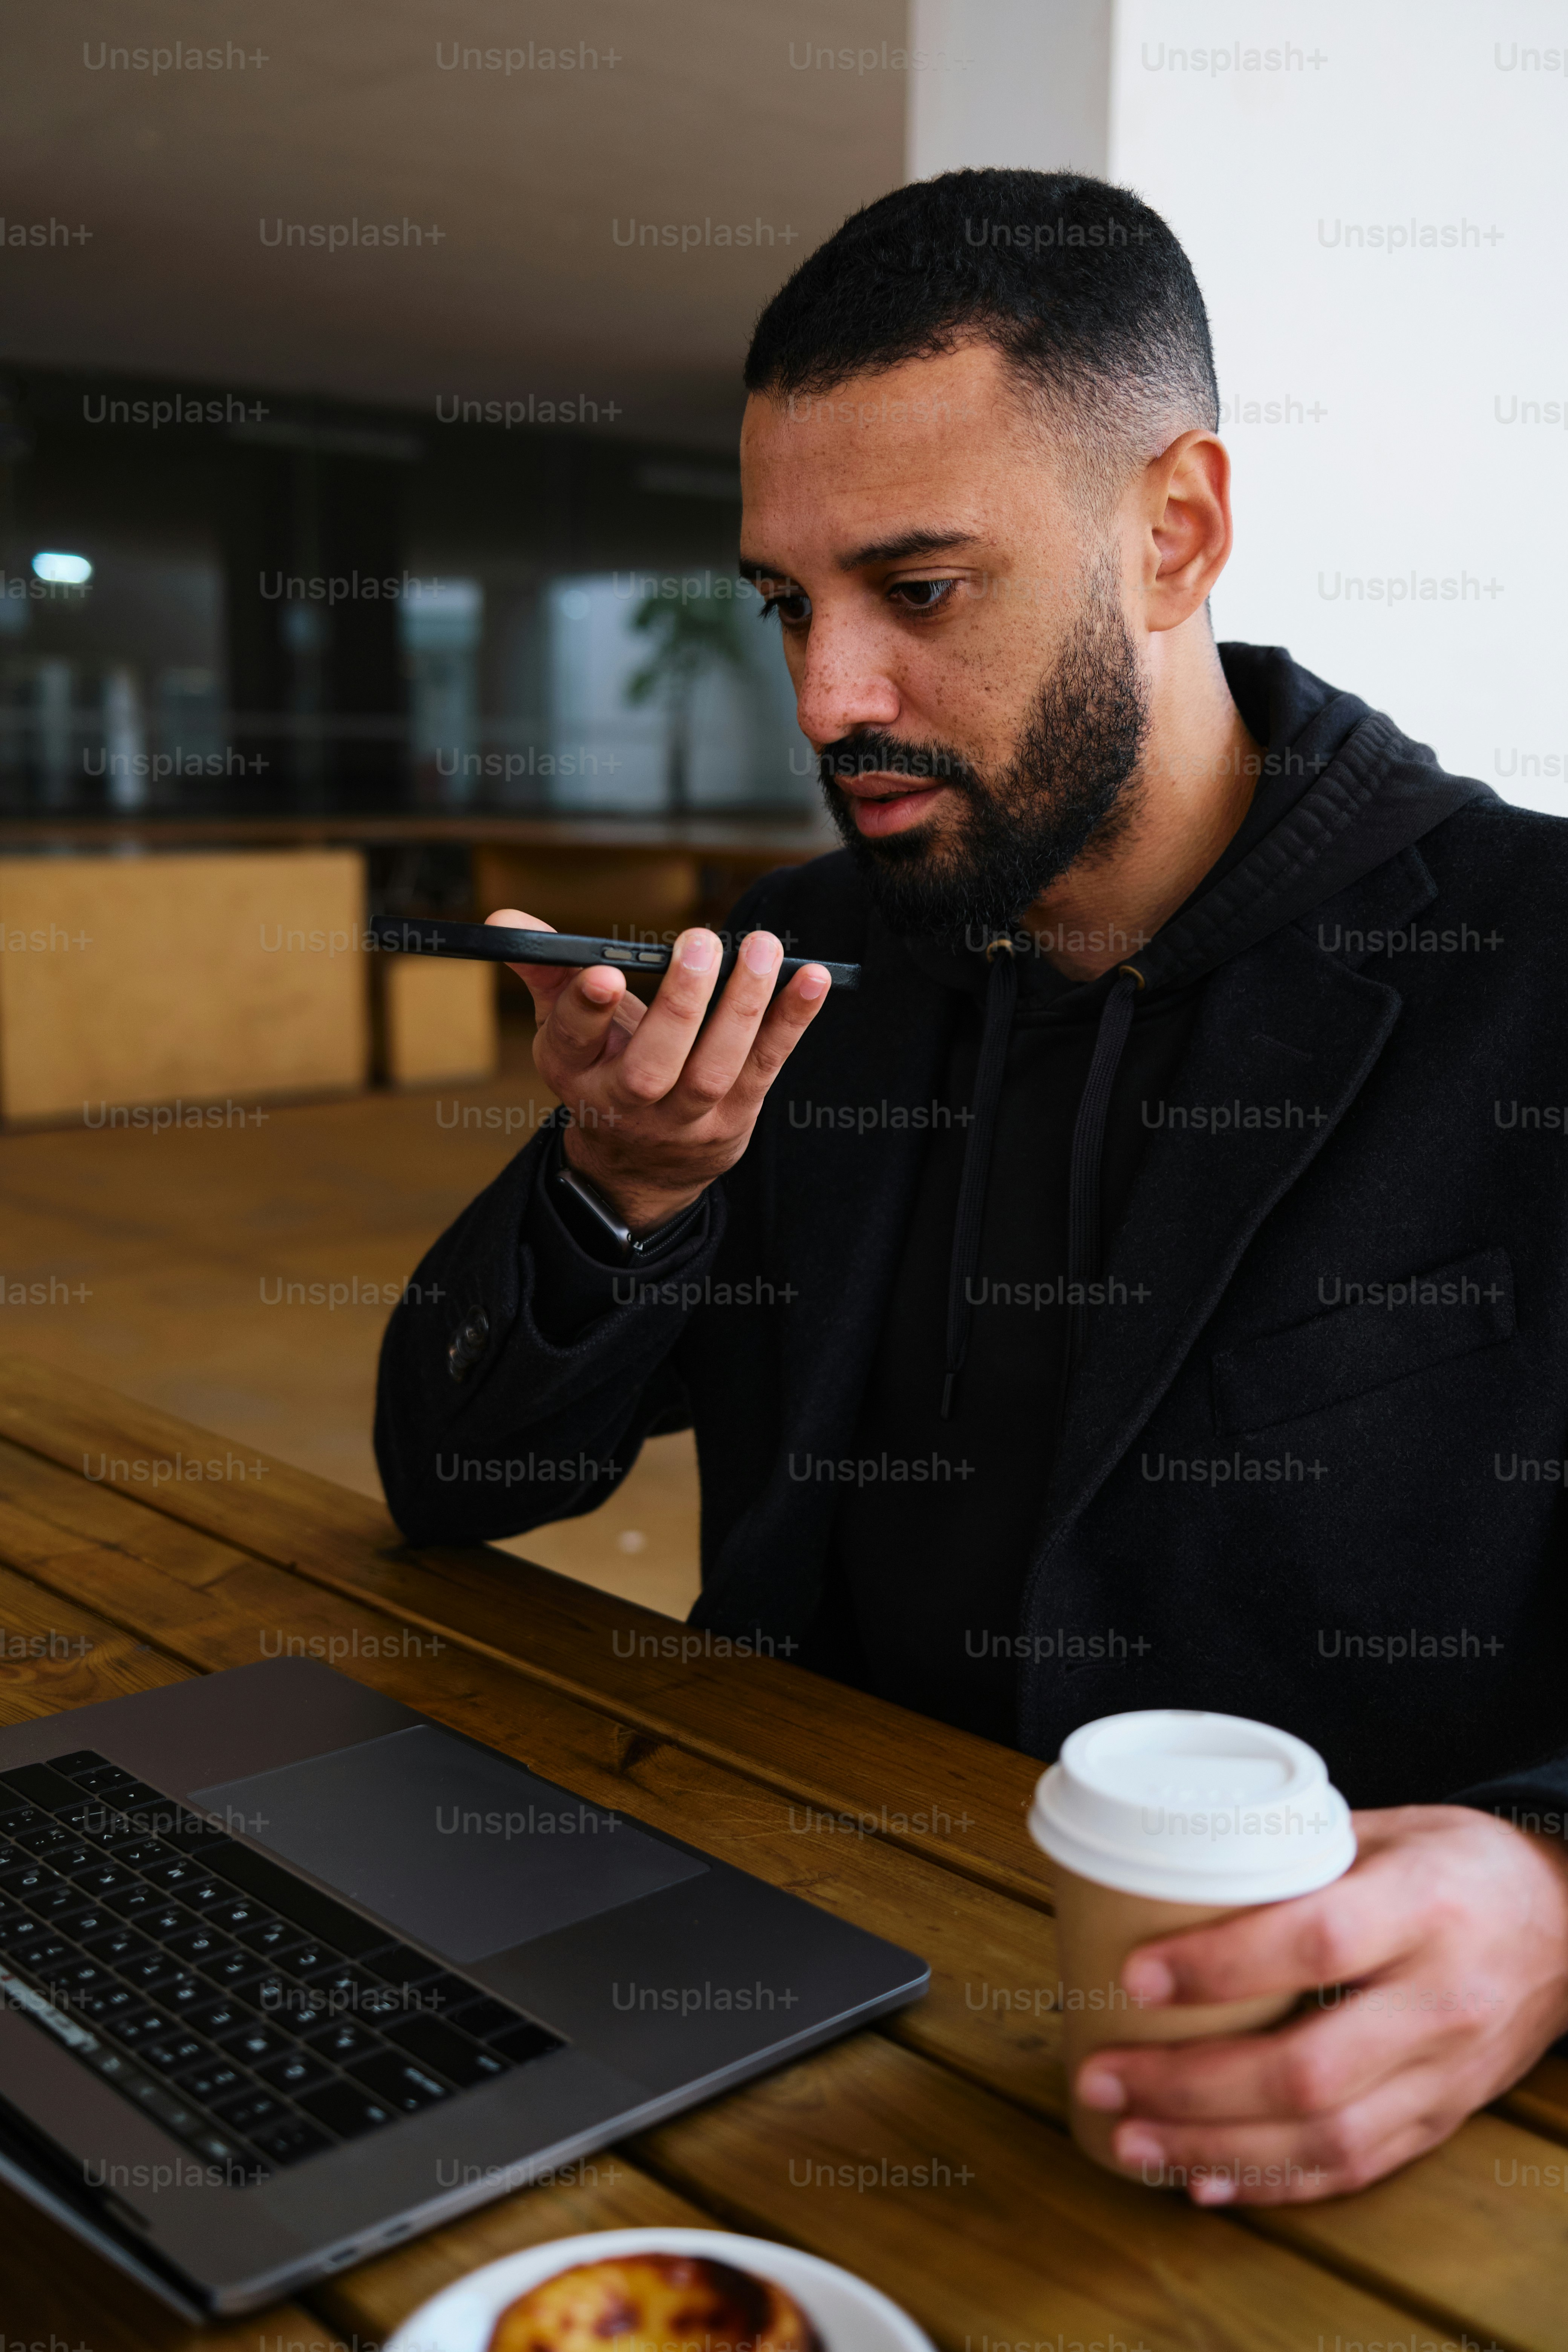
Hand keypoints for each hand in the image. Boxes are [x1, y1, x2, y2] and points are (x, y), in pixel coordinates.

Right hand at [487, 908, 829, 1233]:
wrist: (639, 1169)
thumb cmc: (605, 1071)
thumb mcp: (566, 1028)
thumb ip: (545, 969)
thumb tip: (504, 917)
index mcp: (574, 1072)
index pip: (571, 1042)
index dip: (586, 1011)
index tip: (604, 975)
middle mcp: (625, 1104)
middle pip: (652, 1065)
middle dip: (678, 1004)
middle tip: (700, 943)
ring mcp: (684, 1120)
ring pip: (713, 1068)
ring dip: (741, 1007)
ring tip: (760, 947)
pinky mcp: (733, 1119)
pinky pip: (765, 1068)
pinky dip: (790, 1022)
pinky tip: (811, 978)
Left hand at [1074, 1804, 1567, 2204]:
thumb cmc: (1462, 1863)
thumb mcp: (1388, 1828)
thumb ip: (1295, 1854)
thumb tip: (1176, 1868)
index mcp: (1424, 1908)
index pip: (1314, 1943)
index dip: (1220, 1965)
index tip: (1135, 1974)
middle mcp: (1440, 2000)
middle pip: (1308, 2068)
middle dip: (1190, 2085)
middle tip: (1101, 2078)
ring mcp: (1446, 2072)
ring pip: (1325, 2136)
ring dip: (1215, 2148)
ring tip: (1128, 2140)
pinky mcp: (1445, 2118)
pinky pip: (1356, 2167)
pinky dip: (1275, 2182)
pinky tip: (1204, 2179)